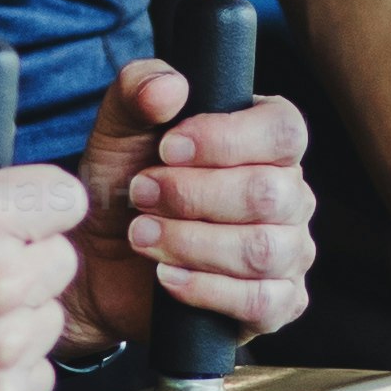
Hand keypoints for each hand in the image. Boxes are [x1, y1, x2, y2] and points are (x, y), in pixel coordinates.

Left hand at [60, 60, 316, 353]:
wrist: (99, 261)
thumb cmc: (124, 186)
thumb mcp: (119, 129)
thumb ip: (139, 90)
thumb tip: (170, 87)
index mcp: (268, 142)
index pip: (284, 131)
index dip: (225, 140)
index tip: (168, 148)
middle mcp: (290, 194)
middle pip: (271, 194)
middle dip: (193, 196)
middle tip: (141, 194)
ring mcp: (290, 252)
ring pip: (263, 249)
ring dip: (191, 242)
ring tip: (142, 235)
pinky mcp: (275, 303)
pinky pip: (261, 301)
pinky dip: (206, 289)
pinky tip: (167, 278)